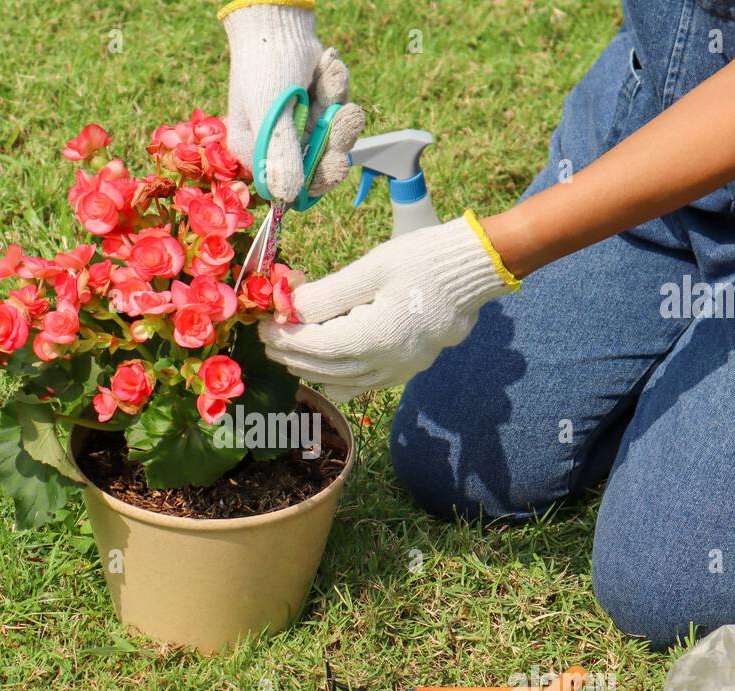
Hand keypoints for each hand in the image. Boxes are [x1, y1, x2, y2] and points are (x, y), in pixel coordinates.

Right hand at [223, 3, 364, 202]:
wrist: (276, 21)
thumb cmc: (264, 67)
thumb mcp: (271, 113)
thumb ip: (282, 154)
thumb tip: (287, 197)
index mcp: (257, 151)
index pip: (290, 183)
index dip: (316, 179)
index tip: (336, 164)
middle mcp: (276, 144)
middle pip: (317, 160)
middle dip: (335, 136)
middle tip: (348, 114)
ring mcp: (297, 124)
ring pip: (331, 132)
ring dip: (336, 101)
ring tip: (331, 74)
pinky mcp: (314, 106)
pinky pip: (335, 108)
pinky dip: (335, 86)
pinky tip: (327, 64)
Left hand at [259, 215, 520, 401]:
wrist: (472, 271)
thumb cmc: (422, 260)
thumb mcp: (372, 268)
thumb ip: (329, 293)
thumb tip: (289, 307)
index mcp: (377, 336)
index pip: (316, 346)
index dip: (285, 337)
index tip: (263, 324)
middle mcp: (387, 363)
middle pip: (323, 368)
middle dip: (290, 353)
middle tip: (267, 336)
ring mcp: (398, 371)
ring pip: (339, 382)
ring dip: (308, 368)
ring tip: (288, 349)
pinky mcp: (405, 371)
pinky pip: (361, 386)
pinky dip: (335, 380)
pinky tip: (321, 368)